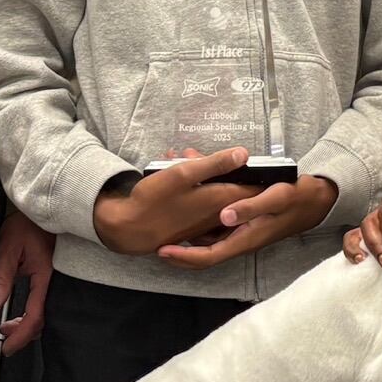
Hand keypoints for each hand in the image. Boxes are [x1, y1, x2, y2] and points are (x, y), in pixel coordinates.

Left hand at [0, 210, 53, 354]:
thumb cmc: (29, 222)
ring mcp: (59, 277)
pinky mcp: (57, 273)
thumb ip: (1, 277)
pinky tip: (24, 307)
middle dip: (25, 332)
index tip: (7, 346)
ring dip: (29, 322)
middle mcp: (57, 279)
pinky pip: (48, 299)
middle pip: (44, 318)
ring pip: (47, 310)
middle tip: (7, 337)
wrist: (46, 203)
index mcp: (46, 275)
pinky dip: (35, 310)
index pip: (35, 315)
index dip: (21, 335)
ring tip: (11, 325)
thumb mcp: (10, 246)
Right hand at [93, 149, 253, 254]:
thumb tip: (244, 154)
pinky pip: (200, 200)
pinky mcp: (192, 225)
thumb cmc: (153, 200)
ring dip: (201, 173)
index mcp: (220, 200)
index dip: (252, 170)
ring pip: (213, 190)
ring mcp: (205, 221)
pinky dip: (192, 186)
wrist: (128, 229)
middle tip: (192, 153)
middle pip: (229, 184)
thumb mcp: (183, 173)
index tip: (246, 157)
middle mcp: (217, 214)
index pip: (252, 186)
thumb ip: (216, 163)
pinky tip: (173, 174)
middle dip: (217, 165)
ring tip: (177, 158)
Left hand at [157, 175, 337, 269]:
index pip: (208, 257)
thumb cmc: (296, 199)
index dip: (184, 257)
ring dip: (187, 231)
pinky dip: (200, 219)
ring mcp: (240, 233)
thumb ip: (249, 207)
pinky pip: (216, 227)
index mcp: (245, 239)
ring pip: (208, 238)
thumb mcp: (275, 198)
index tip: (163, 251)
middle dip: (179, 247)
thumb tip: (223, 215)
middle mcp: (239, 240)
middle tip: (155, 239)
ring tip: (166, 220)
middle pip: (202, 251)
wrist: (315, 201)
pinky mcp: (242, 224)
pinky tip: (190, 204)